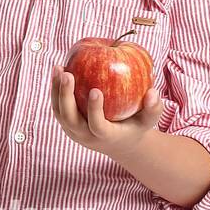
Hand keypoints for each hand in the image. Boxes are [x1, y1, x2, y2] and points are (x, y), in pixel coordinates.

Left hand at [50, 66, 164, 158]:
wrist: (118, 142)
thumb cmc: (136, 126)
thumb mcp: (149, 120)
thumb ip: (154, 108)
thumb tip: (153, 92)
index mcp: (106, 137)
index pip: (97, 125)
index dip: (95, 110)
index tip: (95, 90)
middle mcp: (85, 136)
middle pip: (70, 119)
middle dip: (66, 97)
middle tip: (68, 74)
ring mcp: (73, 131)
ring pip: (59, 112)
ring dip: (56, 90)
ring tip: (59, 68)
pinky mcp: (66, 123)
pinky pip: (57, 105)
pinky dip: (55, 88)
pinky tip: (58, 69)